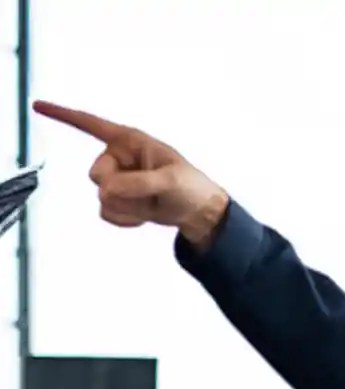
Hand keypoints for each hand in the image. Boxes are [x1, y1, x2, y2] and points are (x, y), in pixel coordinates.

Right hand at [32, 100, 228, 247]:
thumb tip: (108, 189)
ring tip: (151, 203)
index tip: (38, 105)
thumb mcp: (170, 181)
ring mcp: (116, 180)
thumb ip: (139, 183)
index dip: (63, 115)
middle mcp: (118, 158)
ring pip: (101, 197)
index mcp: (130, 141)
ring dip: (128, 207)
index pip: (91, 124)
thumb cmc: (190, 186)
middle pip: (96, 175)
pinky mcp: (117, 200)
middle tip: (147, 191)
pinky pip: (107, 213)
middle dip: (120, 189)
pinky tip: (145, 214)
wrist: (197, 211)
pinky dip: (127, 219)